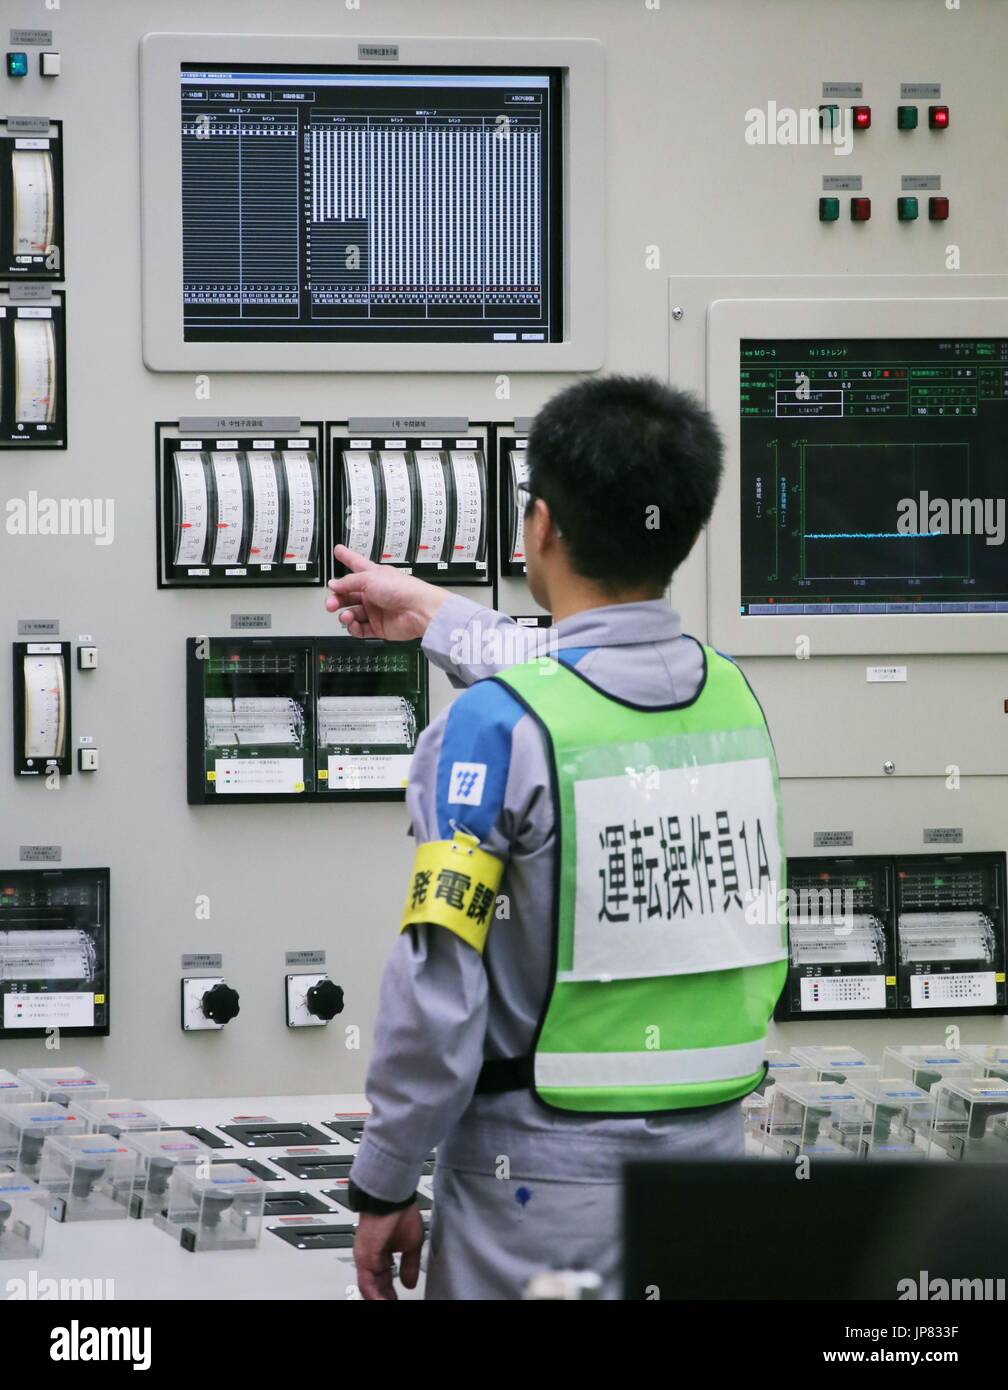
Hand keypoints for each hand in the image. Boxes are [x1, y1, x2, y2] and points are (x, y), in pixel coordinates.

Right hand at [326, 545, 448, 639]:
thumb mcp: (369, 578)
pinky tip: (352, 623)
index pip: (356, 563)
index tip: (338, 550)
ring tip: (345, 615)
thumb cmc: (402, 589)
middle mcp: (374, 592)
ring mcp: (376, 610)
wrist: (418, 611)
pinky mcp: (379, 627)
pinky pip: (360, 628)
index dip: (347, 556)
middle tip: (331, 603)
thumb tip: (334, 584)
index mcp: (373, 576)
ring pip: (352, 613)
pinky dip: (353, 627)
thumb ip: (349, 582)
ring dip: (345, 614)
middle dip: (337, 598)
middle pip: (348, 594)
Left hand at [353, 1205, 425, 1300]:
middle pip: (376, 1285)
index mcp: (381, 1253)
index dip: (390, 1291)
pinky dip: (374, 1295)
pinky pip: (366, 1283)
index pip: (384, 1278)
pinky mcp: (364, 1259)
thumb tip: (409, 1283)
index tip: (398, 1298)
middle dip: (385, 1297)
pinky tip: (382, 1301)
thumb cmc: (401, 1213)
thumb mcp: (412, 1244)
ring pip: (368, 1288)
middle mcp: (371, 1257)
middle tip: (393, 1303)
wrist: (392, 1199)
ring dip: (379, 1298)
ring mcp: (366, 1259)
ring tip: (389, 1304)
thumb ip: (409, 1265)